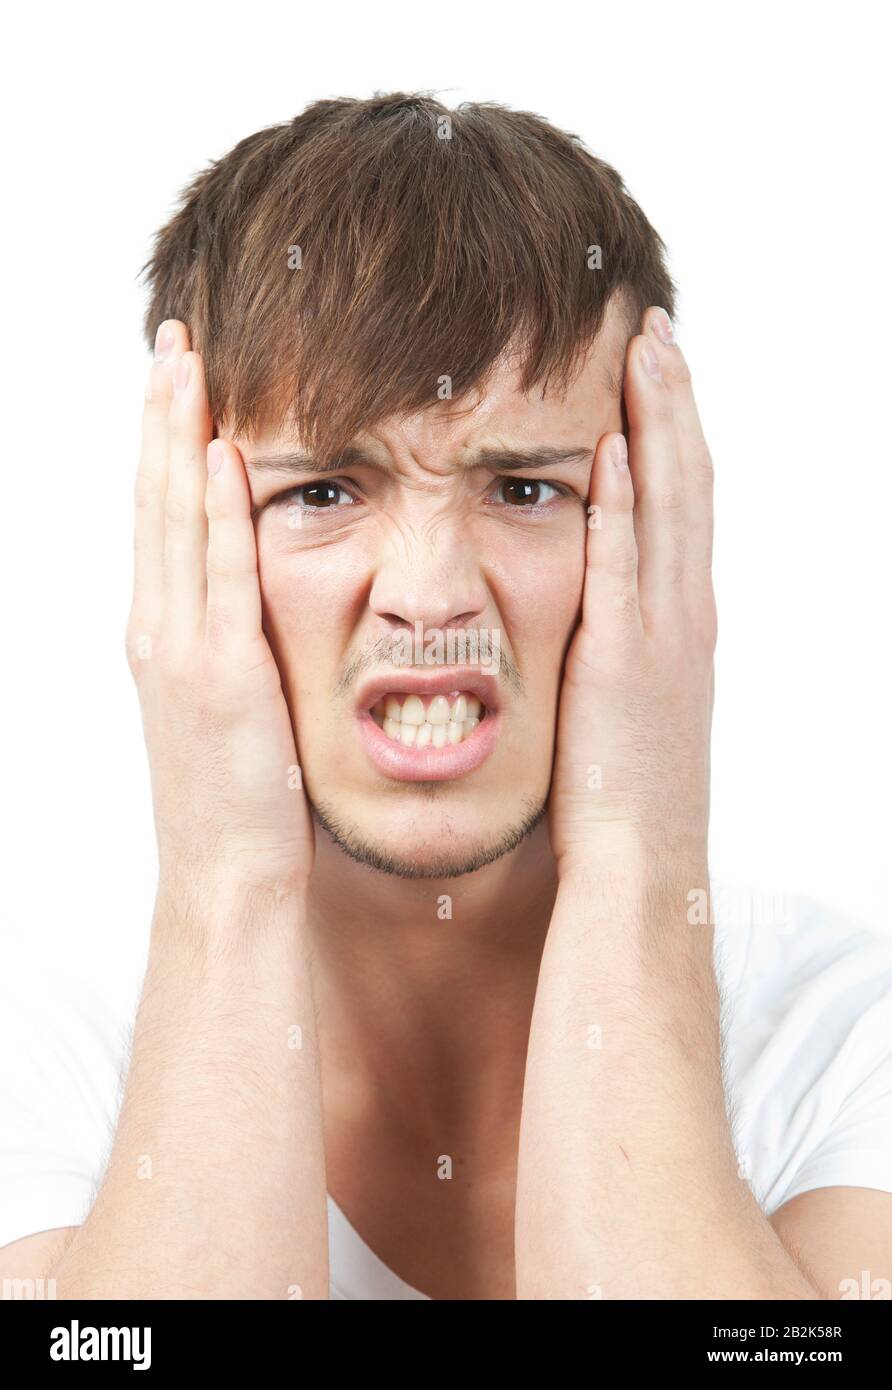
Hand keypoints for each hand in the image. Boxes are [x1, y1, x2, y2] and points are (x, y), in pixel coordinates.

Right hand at [126, 321, 313, 905]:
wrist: (226, 876)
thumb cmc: (239, 801)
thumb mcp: (228, 709)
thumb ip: (230, 645)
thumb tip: (251, 600)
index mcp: (161, 635)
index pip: (161, 517)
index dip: (163, 442)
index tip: (176, 378)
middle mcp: (158, 630)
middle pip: (156, 499)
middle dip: (162, 415)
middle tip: (173, 338)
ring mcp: (181, 650)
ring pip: (178, 520)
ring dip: (181, 436)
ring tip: (187, 362)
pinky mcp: (220, 675)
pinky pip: (222, 575)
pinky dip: (220, 511)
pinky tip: (226, 454)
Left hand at [548, 307, 715, 880]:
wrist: (642, 860)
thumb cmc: (623, 791)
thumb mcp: (627, 700)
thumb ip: (615, 640)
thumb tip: (591, 605)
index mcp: (681, 619)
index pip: (681, 503)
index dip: (674, 431)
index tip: (657, 371)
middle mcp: (683, 612)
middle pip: (685, 482)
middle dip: (673, 401)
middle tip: (659, 329)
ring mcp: (660, 633)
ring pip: (666, 506)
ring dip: (656, 425)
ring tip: (645, 351)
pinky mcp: (622, 661)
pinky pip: (622, 568)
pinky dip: (618, 506)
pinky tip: (607, 450)